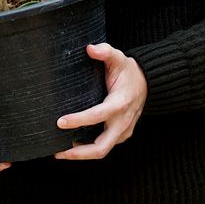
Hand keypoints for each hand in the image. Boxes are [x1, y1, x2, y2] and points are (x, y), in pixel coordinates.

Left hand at [54, 43, 147, 160]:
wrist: (147, 83)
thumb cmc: (129, 71)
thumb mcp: (118, 58)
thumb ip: (105, 52)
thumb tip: (90, 48)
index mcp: (120, 103)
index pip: (97, 116)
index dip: (78, 120)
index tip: (60, 122)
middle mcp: (123, 122)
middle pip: (101, 147)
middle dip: (78, 153)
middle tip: (57, 151)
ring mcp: (123, 131)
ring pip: (102, 150)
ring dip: (81, 154)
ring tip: (60, 152)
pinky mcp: (121, 135)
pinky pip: (104, 146)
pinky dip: (89, 150)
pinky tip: (73, 146)